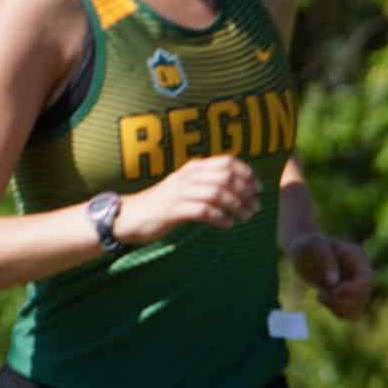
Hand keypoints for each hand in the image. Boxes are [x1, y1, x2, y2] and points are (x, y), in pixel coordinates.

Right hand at [123, 156, 261, 241]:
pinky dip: (219, 218)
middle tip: (255, 206)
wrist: (129, 216)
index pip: (227, 161)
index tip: (258, 188)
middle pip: (226, 177)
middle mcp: (187, 176)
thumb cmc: (162, 205)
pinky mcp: (173, 210)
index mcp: (192, 168)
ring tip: (245, 217)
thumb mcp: (185, 188)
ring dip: (236, 206)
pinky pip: (202, 211)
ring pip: (217, 193)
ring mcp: (179, 192)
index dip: (247, 173)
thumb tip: (237, 189)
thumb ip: (206, 184)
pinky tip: (227, 225)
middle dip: (245, 191)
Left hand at [287, 233, 372, 319]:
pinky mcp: (348, 297)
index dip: (349, 291)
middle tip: (321, 294)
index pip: (365, 281)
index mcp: (358, 258)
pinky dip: (337, 312)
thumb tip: (334, 282)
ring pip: (358, 309)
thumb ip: (324, 259)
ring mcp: (356, 286)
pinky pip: (351, 314)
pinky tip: (323, 300)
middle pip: (363, 297)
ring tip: (321, 296)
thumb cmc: (308, 245)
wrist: (303, 252)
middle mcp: (361, 274)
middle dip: (341, 301)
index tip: (330, 290)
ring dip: (338, 308)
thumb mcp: (313, 246)